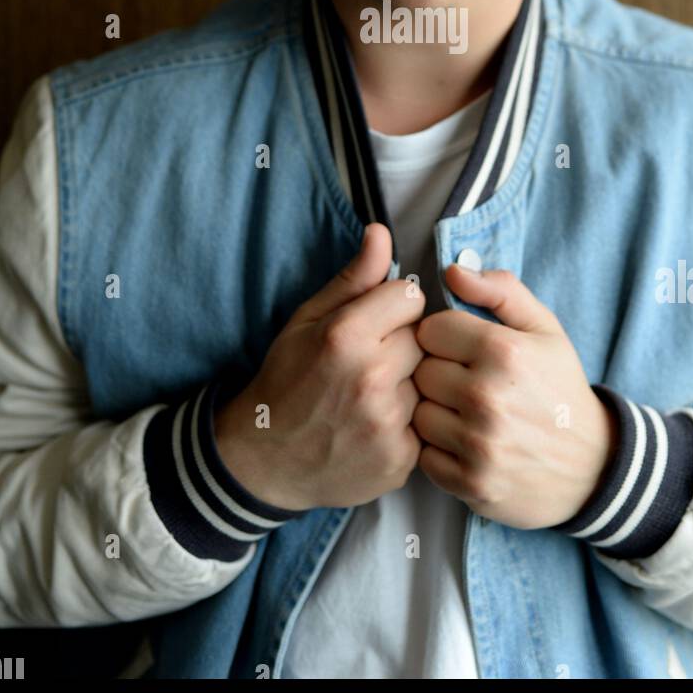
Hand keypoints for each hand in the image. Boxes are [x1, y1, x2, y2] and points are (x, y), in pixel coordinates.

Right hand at [214, 223, 424, 510]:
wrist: (264, 461)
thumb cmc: (286, 381)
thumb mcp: (307, 320)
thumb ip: (353, 278)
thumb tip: (381, 231)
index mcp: (345, 337)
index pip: (410, 295)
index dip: (393, 307)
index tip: (375, 323)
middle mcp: (371, 380)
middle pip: (424, 337)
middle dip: (404, 344)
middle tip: (372, 362)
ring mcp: (388, 424)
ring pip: (428, 379)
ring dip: (410, 382)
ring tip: (373, 394)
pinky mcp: (401, 459)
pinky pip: (427, 420)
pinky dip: (409, 421)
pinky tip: (377, 424)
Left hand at [411, 263, 617, 528]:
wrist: (593, 466)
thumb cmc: (560, 388)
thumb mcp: (544, 328)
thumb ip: (499, 291)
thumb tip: (452, 270)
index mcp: (504, 352)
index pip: (430, 329)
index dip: (443, 336)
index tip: (459, 348)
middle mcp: (487, 397)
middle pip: (419, 370)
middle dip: (437, 372)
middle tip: (462, 381)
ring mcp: (478, 444)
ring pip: (417, 413)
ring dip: (434, 411)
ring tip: (462, 411)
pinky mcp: (470, 483)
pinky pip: (424, 456)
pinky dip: (438, 450)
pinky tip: (463, 442)